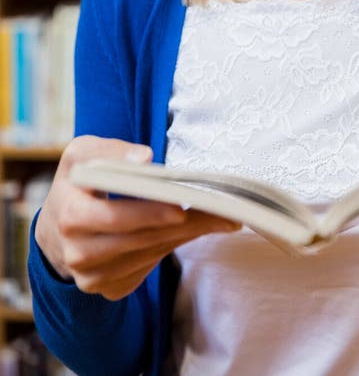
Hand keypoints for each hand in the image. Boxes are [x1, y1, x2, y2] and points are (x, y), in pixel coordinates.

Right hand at [35, 135, 239, 300]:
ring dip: (185, 236)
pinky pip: (147, 270)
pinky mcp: (108, 289)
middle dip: (182, 224)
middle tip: (219, 211)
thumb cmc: (78, 181)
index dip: (150, 213)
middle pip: (139, 240)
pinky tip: (191, 230)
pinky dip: (172, 248)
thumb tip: (145, 158)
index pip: (116, 217)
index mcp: (71, 215)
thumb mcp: (83, 153)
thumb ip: (113, 151)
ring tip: (217, 217)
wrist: (57, 227)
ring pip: (149, 256)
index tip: (181, 205)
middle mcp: (78, 253)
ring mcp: (92, 277)